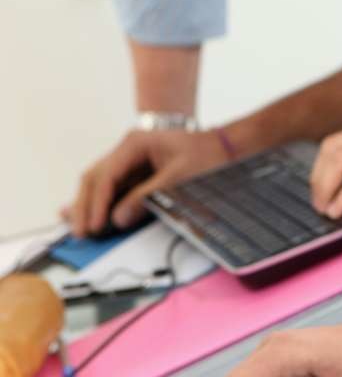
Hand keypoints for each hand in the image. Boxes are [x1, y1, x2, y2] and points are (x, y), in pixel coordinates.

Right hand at [64, 127, 227, 236]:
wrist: (225, 147)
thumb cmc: (206, 155)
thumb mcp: (178, 177)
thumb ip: (146, 197)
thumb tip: (118, 219)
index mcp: (135, 143)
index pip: (106, 175)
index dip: (97, 203)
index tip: (94, 226)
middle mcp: (127, 150)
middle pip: (94, 177)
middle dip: (85, 206)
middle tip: (80, 234)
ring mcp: (130, 160)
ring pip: (98, 183)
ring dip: (89, 206)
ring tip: (80, 230)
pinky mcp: (136, 173)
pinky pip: (112, 188)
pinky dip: (101, 204)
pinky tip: (91, 219)